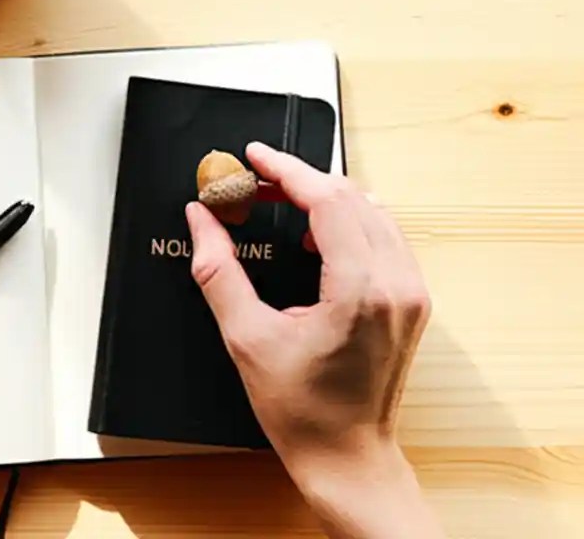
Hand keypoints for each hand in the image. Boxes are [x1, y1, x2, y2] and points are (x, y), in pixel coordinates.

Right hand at [185, 142, 442, 538]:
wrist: (347, 456)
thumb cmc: (302, 410)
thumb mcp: (246, 337)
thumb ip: (218, 270)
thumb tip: (201, 220)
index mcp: (359, 291)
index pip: (328, 200)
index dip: (287, 170)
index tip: (255, 156)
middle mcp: (396, 285)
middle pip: (353, 197)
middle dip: (301, 181)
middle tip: (257, 182)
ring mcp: (411, 293)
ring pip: (373, 212)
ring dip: (327, 199)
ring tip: (282, 205)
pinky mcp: (412, 301)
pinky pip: (385, 238)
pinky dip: (349, 223)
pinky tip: (317, 237)